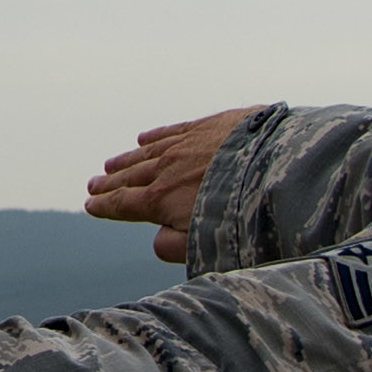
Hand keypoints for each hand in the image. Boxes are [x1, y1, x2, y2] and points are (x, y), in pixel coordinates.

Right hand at [80, 113, 257, 264]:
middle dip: (110, 183)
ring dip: (128, 160)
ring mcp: (188, 144)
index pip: (124, 204)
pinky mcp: (211, 125)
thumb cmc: (245, 216)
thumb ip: (175, 246)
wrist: (281, 168)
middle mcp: (168, 168)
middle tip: (93, 186)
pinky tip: (145, 138)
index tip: (91, 206)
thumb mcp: (205, 244)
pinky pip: (173, 130)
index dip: (106, 206)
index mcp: (162, 200)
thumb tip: (156, 238)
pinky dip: (156, 136)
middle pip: (131, 177)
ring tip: (111, 164)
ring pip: (149, 152)